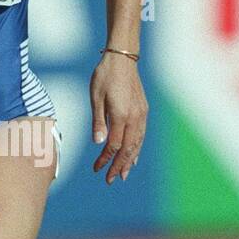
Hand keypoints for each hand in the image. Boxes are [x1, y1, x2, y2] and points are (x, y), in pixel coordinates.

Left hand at [90, 53, 147, 183]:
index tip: (96, 168)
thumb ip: (99, 121)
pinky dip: (137, 148)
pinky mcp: (143, 110)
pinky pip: (141, 135)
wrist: (122, 58)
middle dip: (119, 166)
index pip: (113, 145)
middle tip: (111, 180)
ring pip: (137, 144)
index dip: (105, 159)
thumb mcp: (96, 98)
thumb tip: (99, 143)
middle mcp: (134, 117)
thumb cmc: (105, 76)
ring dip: (130, 161)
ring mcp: (141, 114)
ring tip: (123, 174)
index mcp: (121, 115)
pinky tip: (133, 156)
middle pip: (128, 149)